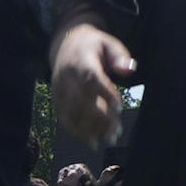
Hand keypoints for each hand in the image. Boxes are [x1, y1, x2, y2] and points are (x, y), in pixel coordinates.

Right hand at [49, 22, 136, 149]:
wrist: (65, 44)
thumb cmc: (94, 46)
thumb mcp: (109, 43)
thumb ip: (120, 56)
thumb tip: (130, 69)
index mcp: (81, 61)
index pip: (92, 79)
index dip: (104, 94)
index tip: (119, 108)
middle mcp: (67, 77)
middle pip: (82, 100)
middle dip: (100, 118)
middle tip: (116, 132)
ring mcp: (59, 89)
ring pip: (72, 113)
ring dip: (90, 129)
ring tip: (109, 139)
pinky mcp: (55, 99)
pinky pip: (64, 118)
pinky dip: (77, 131)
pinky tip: (92, 141)